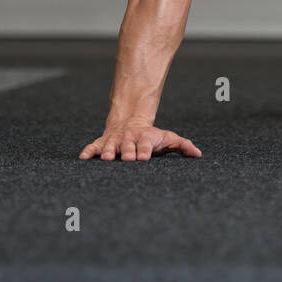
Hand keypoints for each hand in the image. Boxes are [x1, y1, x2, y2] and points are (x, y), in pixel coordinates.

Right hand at [79, 122, 201, 160]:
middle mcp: (128, 138)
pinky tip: (83, 158)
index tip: (143, 158)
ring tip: (105, 159)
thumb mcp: (169, 139)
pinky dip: (88, 151)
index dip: (144, 150)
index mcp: (144, 138)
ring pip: (109, 145)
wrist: (130, 122)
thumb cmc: (152, 136)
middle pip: (127, 145)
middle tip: (126, 159)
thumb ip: (183, 146)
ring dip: (107, 152)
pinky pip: (93, 147)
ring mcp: (114, 141)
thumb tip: (199, 154)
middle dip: (126, 151)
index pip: (145, 144)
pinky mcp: (101, 143)